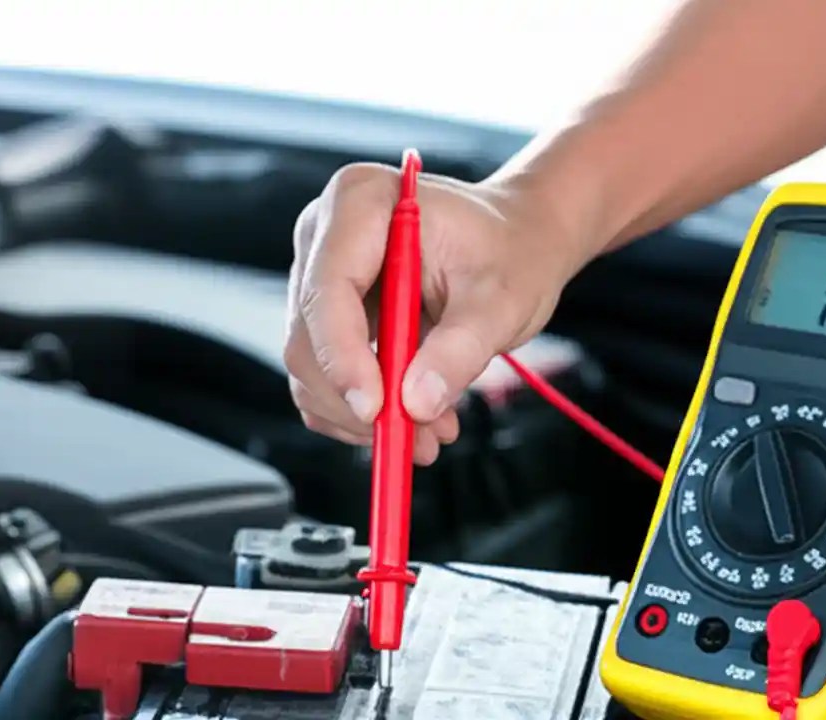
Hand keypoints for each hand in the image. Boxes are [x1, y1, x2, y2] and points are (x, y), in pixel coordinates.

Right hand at [284, 162, 599, 464]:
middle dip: (356, 397)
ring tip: (430, 432)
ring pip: (309, 367)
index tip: (376, 410)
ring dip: (362, 415)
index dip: (344, 355)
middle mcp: (324, 235)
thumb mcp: (502, 300)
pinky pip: (319, 379)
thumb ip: (460, 348)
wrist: (516, 244)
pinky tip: (412, 416)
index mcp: (360, 202)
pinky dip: (358, 413)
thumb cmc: (510, 252)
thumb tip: (414, 403)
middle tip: (417, 439)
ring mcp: (318, 276)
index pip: (329, 288)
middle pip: (308, 335)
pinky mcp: (324, 316)